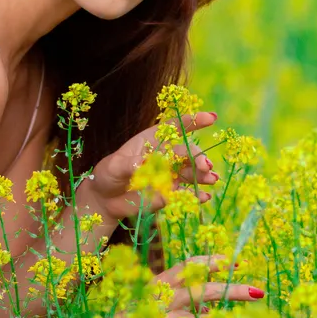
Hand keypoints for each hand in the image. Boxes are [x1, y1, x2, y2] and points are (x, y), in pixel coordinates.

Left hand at [85, 110, 218, 220]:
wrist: (106, 199)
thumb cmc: (108, 175)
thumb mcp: (114, 167)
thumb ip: (128, 164)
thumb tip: (141, 164)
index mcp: (152, 140)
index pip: (174, 127)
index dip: (192, 121)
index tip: (210, 118)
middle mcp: (165, 156)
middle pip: (186, 152)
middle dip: (198, 156)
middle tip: (206, 165)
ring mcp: (169, 174)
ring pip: (191, 172)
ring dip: (203, 175)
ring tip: (211, 179)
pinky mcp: (170, 193)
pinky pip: (187, 193)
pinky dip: (197, 195)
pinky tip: (204, 197)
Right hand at [115, 254, 263, 317]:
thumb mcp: (147, 303)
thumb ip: (175, 303)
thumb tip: (208, 312)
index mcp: (157, 284)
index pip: (186, 267)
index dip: (210, 262)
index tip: (231, 261)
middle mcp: (161, 299)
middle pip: (203, 291)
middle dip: (232, 290)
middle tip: (258, 292)